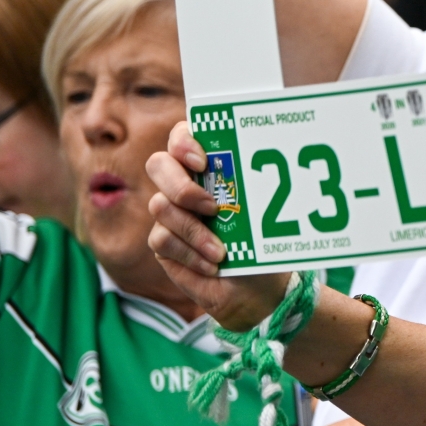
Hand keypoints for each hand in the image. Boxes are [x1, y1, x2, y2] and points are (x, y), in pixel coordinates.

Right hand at [145, 120, 290, 330]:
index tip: (204, 160)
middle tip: (211, 206)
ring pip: (160, 205)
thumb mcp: (264, 212)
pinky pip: (162, 239)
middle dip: (180, 184)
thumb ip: (251, 187)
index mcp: (210, 166)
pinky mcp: (163, 242)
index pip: (182, 135)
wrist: (256, 289)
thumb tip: (267, 160)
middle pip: (158, 164)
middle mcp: (184, 185)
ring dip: (193, 230)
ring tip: (221, 250)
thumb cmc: (264, 243)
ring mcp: (170, 213)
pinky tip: (213, 264)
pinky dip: (190, 252)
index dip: (184, 141)